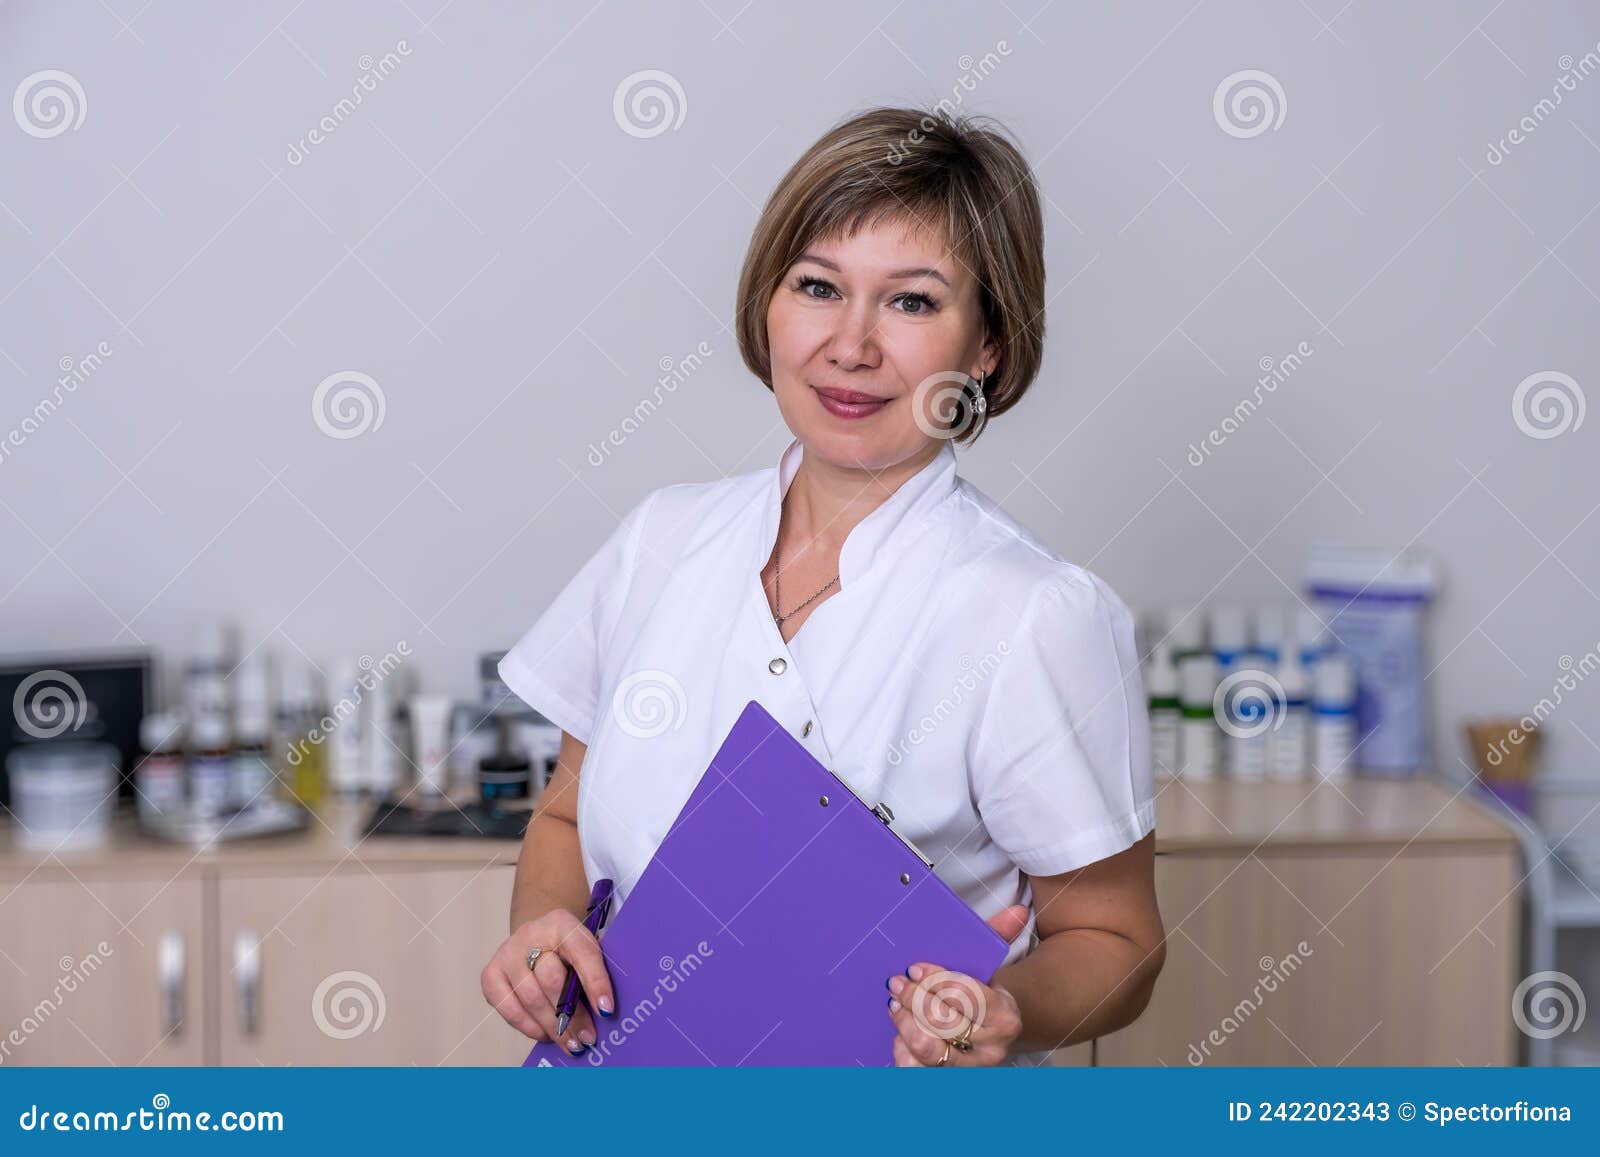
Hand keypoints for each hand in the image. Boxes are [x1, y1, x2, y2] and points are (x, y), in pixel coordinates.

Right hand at [480, 908, 614, 1053]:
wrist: (537, 938)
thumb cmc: (567, 950)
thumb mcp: (585, 950)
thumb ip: (595, 973)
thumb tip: (604, 1014)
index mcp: (561, 923)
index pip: (582, 953)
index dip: (596, 983)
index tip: (606, 1011)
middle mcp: (531, 934)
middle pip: (552, 979)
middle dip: (573, 1015)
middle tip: (588, 1037)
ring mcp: (507, 954)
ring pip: (530, 998)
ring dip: (553, 1027)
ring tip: (571, 1043)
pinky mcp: (491, 974)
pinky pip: (509, 1008)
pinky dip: (529, 1027)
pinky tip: (545, 1035)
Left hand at [886, 903, 1028, 1066]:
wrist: (991, 1036)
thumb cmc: (983, 997)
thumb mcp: (990, 967)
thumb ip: (999, 935)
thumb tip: (1018, 910)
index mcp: (1005, 1017)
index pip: (967, 995)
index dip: (937, 980)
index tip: (915, 967)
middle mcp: (992, 1049)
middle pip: (945, 1021)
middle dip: (914, 998)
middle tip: (896, 982)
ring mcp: (969, 1069)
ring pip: (929, 1048)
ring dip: (905, 1023)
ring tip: (894, 1004)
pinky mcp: (946, 1081)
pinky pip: (915, 1070)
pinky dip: (901, 1051)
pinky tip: (898, 1033)